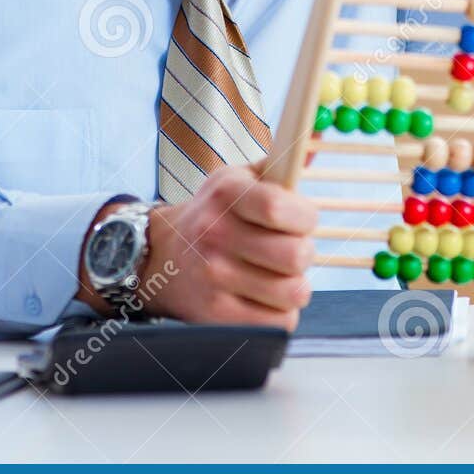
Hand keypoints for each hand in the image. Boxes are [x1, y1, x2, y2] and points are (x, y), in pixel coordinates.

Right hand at [140, 165, 316, 328]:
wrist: (161, 256)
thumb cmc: (214, 214)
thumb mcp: (236, 178)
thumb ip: (277, 168)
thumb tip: (312, 150)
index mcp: (225, 195)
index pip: (279, 207)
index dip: (306, 216)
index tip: (304, 219)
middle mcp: (215, 235)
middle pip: (296, 255)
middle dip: (305, 251)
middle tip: (291, 248)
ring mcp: (214, 278)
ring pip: (294, 293)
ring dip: (296, 285)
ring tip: (279, 274)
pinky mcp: (217, 315)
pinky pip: (280, 322)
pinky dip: (283, 311)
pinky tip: (267, 296)